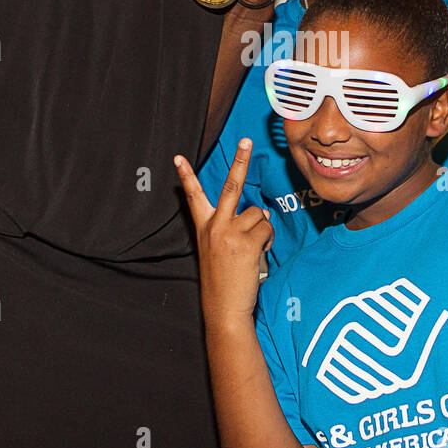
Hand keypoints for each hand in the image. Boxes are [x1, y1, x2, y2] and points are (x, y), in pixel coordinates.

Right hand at [175, 139, 273, 326]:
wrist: (223, 308)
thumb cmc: (223, 281)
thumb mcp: (217, 251)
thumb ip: (235, 228)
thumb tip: (260, 213)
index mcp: (204, 228)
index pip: (193, 197)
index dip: (186, 176)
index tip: (178, 158)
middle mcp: (214, 226)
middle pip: (230, 185)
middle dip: (239, 160)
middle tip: (246, 140)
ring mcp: (229, 233)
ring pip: (257, 215)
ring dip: (262, 229)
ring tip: (253, 249)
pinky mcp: (245, 242)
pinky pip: (266, 229)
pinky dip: (268, 240)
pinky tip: (259, 254)